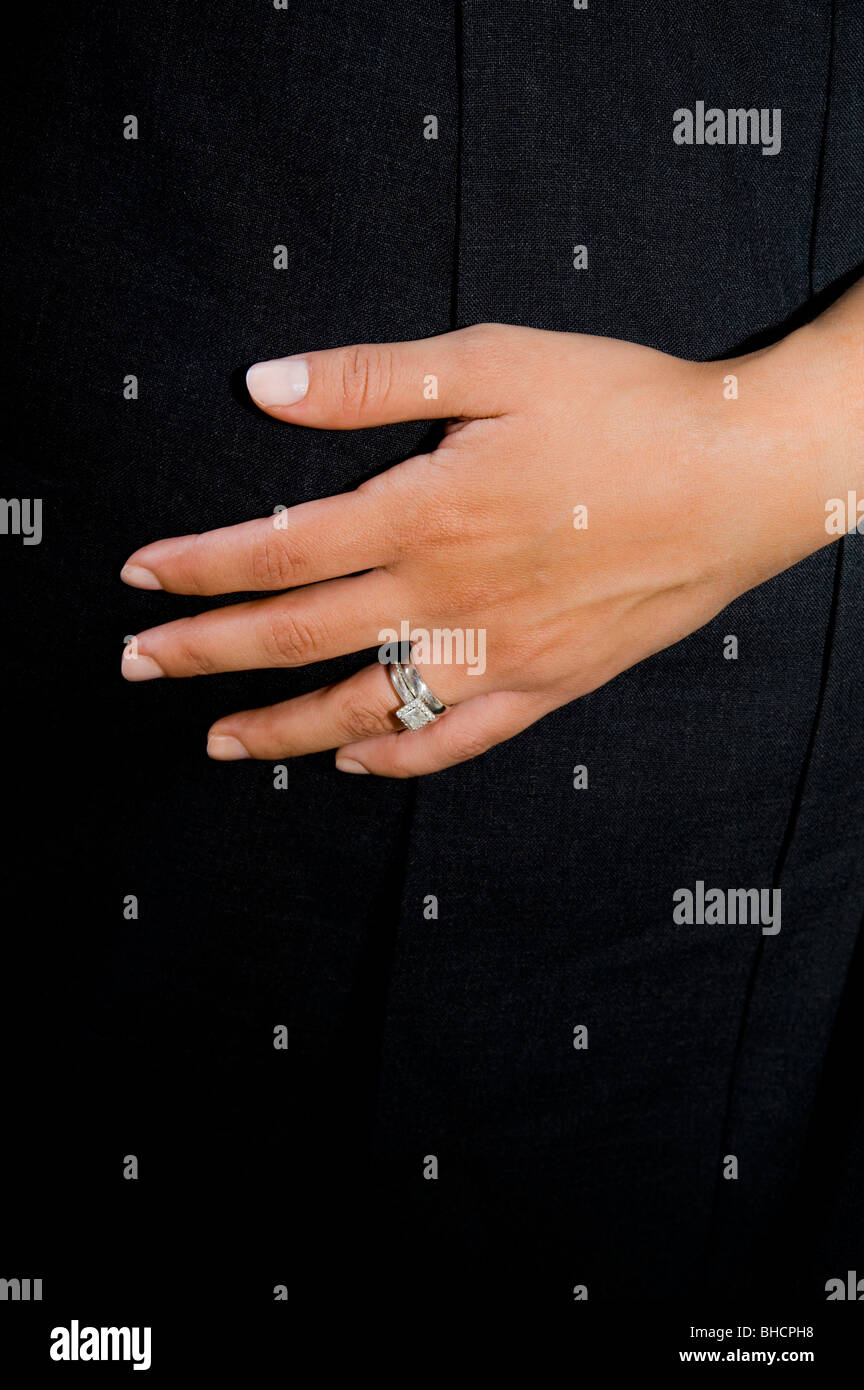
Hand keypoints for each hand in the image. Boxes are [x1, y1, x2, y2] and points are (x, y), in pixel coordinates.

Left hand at [120, 313, 854, 776]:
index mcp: (424, 512)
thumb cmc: (626, 407)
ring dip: (279, 726)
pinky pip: (456, 741)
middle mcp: (446, 597)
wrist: (744, 478)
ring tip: (218, 741)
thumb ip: (372, 379)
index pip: (278, 551)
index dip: (198, 568)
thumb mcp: (495, 361)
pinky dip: (396, 757)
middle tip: (135, 667)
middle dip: (205, 654)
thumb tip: (265, 386)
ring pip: (363, 707)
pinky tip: (352, 759)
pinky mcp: (547, 686)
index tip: (138, 580)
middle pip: (297, 638)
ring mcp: (496, 654)